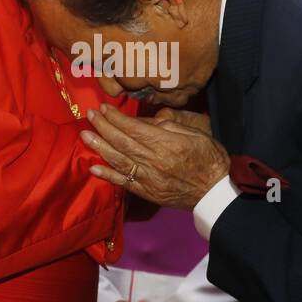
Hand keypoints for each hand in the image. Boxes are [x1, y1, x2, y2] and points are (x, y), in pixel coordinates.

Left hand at [82, 103, 229, 208]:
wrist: (216, 192)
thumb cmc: (209, 158)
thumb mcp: (195, 133)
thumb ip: (168, 126)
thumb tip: (144, 122)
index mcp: (167, 144)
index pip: (134, 128)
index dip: (116, 118)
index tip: (103, 108)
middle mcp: (154, 161)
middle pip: (122, 142)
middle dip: (103, 127)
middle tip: (89, 115)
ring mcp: (149, 179)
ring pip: (119, 161)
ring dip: (100, 147)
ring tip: (85, 135)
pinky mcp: (147, 192)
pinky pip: (124, 182)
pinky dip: (107, 175)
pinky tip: (93, 167)